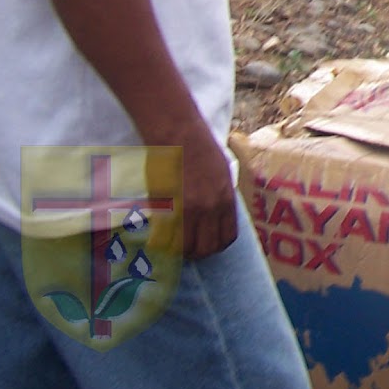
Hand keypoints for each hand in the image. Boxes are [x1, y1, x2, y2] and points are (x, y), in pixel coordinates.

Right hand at [176, 125, 238, 259]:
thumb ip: (221, 197)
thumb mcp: (223, 174)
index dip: (217, 245)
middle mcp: (211, 208)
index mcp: (226, 199)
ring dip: (181, 250)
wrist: (179, 135)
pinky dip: (165, 241)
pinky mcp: (167, 206)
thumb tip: (217, 216)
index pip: (227, 237)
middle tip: (189, 250)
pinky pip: (168, 235)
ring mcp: (188, 209)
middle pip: (208, 247)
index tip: (208, 244)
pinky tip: (161, 237)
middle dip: (199, 253)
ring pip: (187, 246)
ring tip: (174, 245)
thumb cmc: (201, 149)